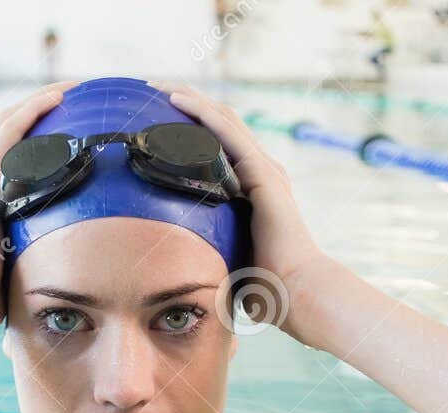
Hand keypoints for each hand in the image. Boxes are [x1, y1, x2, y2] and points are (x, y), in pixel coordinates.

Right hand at [0, 82, 73, 333]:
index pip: (5, 152)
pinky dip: (35, 110)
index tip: (62, 120)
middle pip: (6, 127)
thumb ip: (25, 264)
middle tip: (75, 94)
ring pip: (8, 121)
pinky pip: (11, 131)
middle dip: (39, 106)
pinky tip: (59, 97)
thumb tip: (52, 280)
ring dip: (41, 100)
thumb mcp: (8, 271)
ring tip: (74, 88)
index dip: (31, 129)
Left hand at [149, 82, 330, 343]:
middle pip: (220, 123)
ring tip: (157, 86)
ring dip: (189, 98)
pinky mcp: (262, 172)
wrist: (295, 290)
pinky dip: (202, 113)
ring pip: (222, 118)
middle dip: (186, 102)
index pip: (219, 143)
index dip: (191, 124)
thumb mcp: (225, 256)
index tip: (158, 115)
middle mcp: (260, 170)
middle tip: (151, 91)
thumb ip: (205, 249)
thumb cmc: (264, 285)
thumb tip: (173, 266)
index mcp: (253, 187)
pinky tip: (177, 100)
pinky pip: (228, 132)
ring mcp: (264, 168)